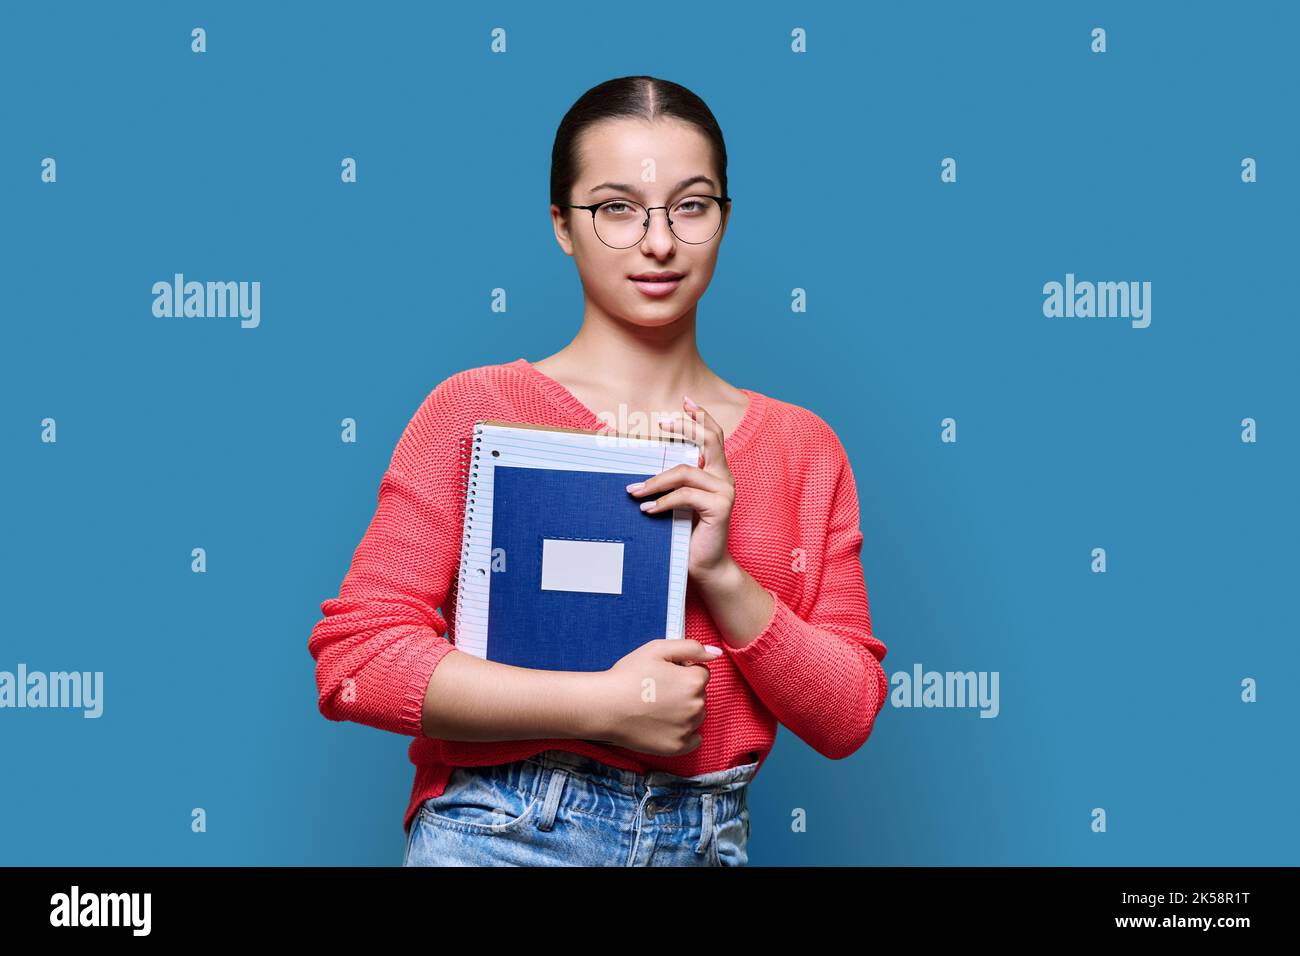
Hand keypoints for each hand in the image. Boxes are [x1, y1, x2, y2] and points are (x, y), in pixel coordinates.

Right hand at [588, 639, 721, 754]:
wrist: (605, 707)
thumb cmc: (629, 675)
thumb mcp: (658, 649)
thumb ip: (691, 647)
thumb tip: (716, 653)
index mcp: (694, 681)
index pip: (700, 673)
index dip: (681, 671)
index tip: (662, 675)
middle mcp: (697, 706)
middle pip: (699, 695)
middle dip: (684, 691)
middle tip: (656, 691)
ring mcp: (688, 729)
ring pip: (696, 715)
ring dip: (684, 711)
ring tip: (656, 707)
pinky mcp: (677, 747)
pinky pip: (693, 739)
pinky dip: (685, 733)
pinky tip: (665, 725)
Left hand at [625, 395, 737, 586]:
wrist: (705, 566)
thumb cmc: (688, 534)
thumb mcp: (678, 503)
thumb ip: (673, 483)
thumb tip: (645, 465)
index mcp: (717, 473)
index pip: (714, 436)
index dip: (700, 417)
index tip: (685, 402)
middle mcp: (725, 478)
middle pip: (709, 440)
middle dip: (685, 427)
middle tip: (661, 424)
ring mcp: (725, 491)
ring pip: (686, 471)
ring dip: (655, 480)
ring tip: (634, 490)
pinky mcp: (720, 507)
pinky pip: (685, 495)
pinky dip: (663, 501)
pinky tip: (647, 509)